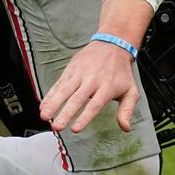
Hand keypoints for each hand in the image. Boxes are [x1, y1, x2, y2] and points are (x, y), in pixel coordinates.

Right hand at [40, 0, 153, 132]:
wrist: (113, 45)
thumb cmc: (121, 73)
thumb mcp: (131, 90)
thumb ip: (127, 110)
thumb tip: (126, 128)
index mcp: (107, 87)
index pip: (94, 105)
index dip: (85, 117)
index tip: (75, 129)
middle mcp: (92, 80)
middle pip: (76, 99)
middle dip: (65, 113)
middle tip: (56, 127)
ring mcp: (79, 74)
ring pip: (64, 90)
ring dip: (53, 104)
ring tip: (44, 117)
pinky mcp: (70, 70)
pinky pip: (58, 84)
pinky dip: (50, 95)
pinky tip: (42, 106)